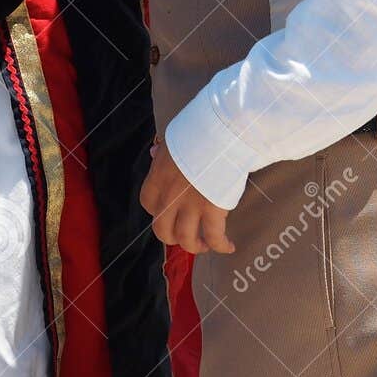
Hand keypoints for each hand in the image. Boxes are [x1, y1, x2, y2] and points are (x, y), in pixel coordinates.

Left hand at [140, 140, 234, 254]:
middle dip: (172, 237)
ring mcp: (191, 205)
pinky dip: (221, 245)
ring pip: (185, 238)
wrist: (222, 130)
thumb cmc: (200, 129)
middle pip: (162, 229)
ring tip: (205, 244)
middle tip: (186, 236)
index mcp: (158, 177)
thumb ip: (163, 151)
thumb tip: (153, 152)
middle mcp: (170, 196)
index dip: (159, 211)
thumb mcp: (173, 138)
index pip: (148, 204)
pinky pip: (214, 236)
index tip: (170, 212)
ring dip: (195, 246)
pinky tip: (228, 246)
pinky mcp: (213, 209)